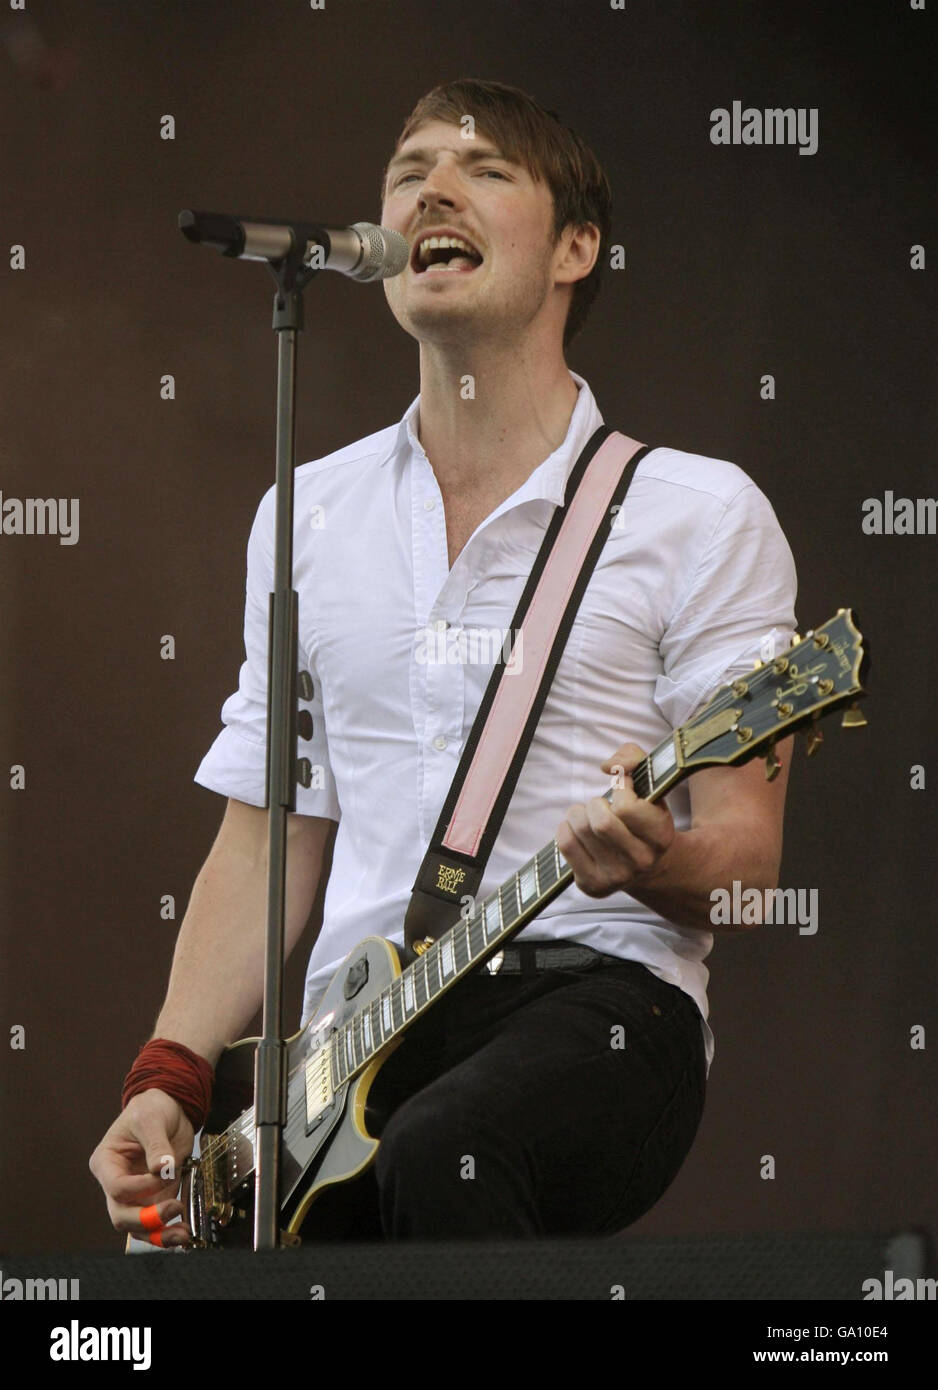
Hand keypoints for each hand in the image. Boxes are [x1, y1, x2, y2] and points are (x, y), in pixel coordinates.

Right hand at [88, 1089, 193, 1246]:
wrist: (170, 1107)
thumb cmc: (152, 1107)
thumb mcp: (151, 1118)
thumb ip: (155, 1144)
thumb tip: (162, 1169)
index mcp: (107, 1162)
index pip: (117, 1187)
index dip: (139, 1187)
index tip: (163, 1175)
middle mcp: (116, 1182)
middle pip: (121, 1215)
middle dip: (146, 1220)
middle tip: (173, 1209)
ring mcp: (135, 1194)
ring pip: (138, 1227)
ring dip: (159, 1234)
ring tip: (183, 1233)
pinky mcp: (154, 1198)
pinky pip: (157, 1222)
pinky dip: (169, 1230)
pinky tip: (184, 1230)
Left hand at [556, 741, 675, 896]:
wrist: (645, 865)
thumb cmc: (642, 815)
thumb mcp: (648, 783)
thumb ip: (633, 757)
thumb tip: (608, 765)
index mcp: (661, 836)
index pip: (626, 807)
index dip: (619, 789)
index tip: (623, 790)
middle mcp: (642, 861)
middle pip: (601, 823)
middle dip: (595, 804)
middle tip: (601, 805)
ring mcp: (617, 877)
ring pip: (581, 829)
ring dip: (578, 813)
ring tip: (588, 816)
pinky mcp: (594, 885)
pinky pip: (566, 844)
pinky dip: (565, 828)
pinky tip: (577, 831)